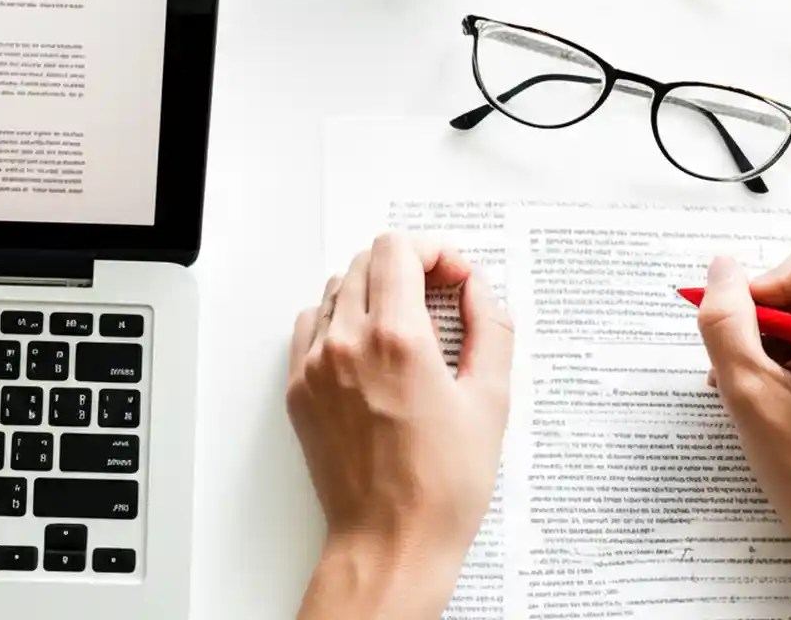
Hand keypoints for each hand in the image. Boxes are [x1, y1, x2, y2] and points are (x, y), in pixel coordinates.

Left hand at [288, 233, 513, 618]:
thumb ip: (490, 328)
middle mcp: (347, 343)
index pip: (398, 249)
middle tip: (439, 298)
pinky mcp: (299, 390)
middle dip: (408, 268)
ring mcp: (315, 366)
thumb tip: (478, 289)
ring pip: (337, 290)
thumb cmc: (442, 485)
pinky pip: (311, 327)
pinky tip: (369, 350)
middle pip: (367, 261)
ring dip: (373, 292)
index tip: (453, 277)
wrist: (391, 541)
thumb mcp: (491, 400)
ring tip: (408, 328)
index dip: (433, 251)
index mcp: (397, 338)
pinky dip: (339, 322)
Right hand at [696, 236, 790, 619]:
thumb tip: (721, 268)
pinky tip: (763, 391)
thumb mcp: (747, 389)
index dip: (772, 280)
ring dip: (767, 338)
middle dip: (764, 314)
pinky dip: (782, 355)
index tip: (745, 326)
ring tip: (746, 384)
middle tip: (740, 362)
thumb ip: (726, 322)